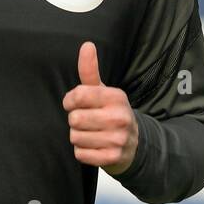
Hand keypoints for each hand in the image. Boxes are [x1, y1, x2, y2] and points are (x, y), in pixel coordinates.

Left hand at [62, 41, 137, 175]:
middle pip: (74, 118)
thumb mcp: (103, 91)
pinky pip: (80, 154)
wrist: (133, 145)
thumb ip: (90, 70)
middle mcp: (120, 117)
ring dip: (78, 137)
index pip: (78, 95)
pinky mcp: (112, 158)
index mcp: (116, 97)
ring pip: (75, 137)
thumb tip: (87, 45)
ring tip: (91, 134)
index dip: (70, 101)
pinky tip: (94, 146)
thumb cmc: (111, 113)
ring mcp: (118, 139)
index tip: (75, 104)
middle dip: (75, 121)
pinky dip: (83, 152)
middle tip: (86, 121)